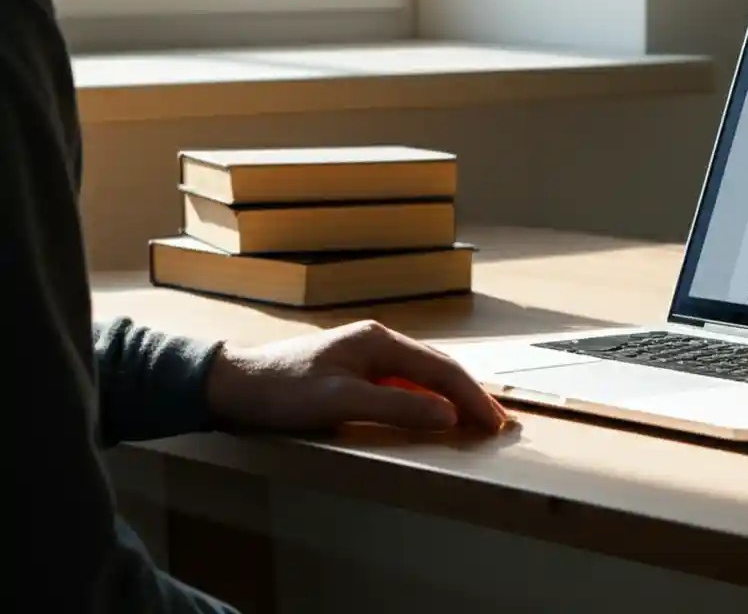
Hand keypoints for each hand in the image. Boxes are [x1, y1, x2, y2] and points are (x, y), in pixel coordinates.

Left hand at [205, 320, 507, 433]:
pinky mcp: (356, 369)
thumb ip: (397, 407)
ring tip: (475, 421)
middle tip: (497, 424)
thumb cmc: (283, 391)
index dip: (471, 397)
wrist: (233, 384)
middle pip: (438, 367)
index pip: (441, 369)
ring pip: (424, 374)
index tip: (495, 423)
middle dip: (470, 395)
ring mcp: (367, 353)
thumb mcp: (340, 402)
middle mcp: (379, 340)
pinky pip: (405, 382)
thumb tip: (448, 415)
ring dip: (451, 397)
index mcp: (380, 341)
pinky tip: (434, 414)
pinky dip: (427, 398)